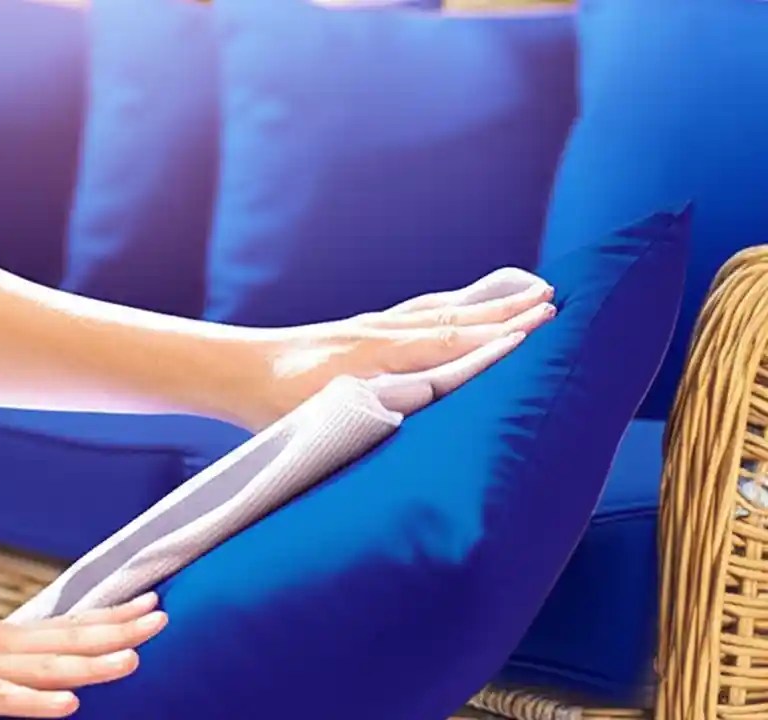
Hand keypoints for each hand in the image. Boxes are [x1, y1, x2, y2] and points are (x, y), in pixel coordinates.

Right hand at [0, 591, 166, 717]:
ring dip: (91, 664)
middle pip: (69, 638)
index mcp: (1, 636)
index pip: (68, 624)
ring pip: (45, 667)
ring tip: (134, 658)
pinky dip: (35, 703)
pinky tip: (67, 705)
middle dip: (119, 629)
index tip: (151, 602)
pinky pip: (1, 700)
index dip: (112, 616)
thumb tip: (26, 672)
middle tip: (163, 614)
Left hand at [237, 268, 555, 427]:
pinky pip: (423, 309)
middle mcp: (380, 334)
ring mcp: (375, 326)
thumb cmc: (274, 406)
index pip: (446, 346)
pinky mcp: (367, 326)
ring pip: (443, 309)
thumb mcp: (319, 420)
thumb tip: (416, 418)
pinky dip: (457, 303)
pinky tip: (472, 303)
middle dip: (507, 314)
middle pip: (454, 320)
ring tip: (535, 293)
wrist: (235, 368)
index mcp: (374, 358)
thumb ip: (368, 418)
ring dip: (489, 304)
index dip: (492, 340)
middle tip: (557, 303)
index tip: (537, 328)